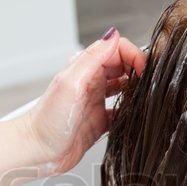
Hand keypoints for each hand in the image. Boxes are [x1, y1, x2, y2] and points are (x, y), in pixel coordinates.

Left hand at [24, 29, 145, 174]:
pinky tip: (135, 116)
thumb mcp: (71, 83)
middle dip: (139, 70)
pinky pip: (121, 112)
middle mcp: (91, 82)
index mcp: (84, 68)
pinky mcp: (99, 122)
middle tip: (150, 82)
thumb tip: (112, 34)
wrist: (36, 151)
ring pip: (124, 88)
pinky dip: (130, 112)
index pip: (116, 49)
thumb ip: (92, 58)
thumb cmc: (47, 120)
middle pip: (122, 66)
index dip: (133, 55)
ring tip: (146, 96)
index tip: (144, 68)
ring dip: (136, 89)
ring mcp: (95, 102)